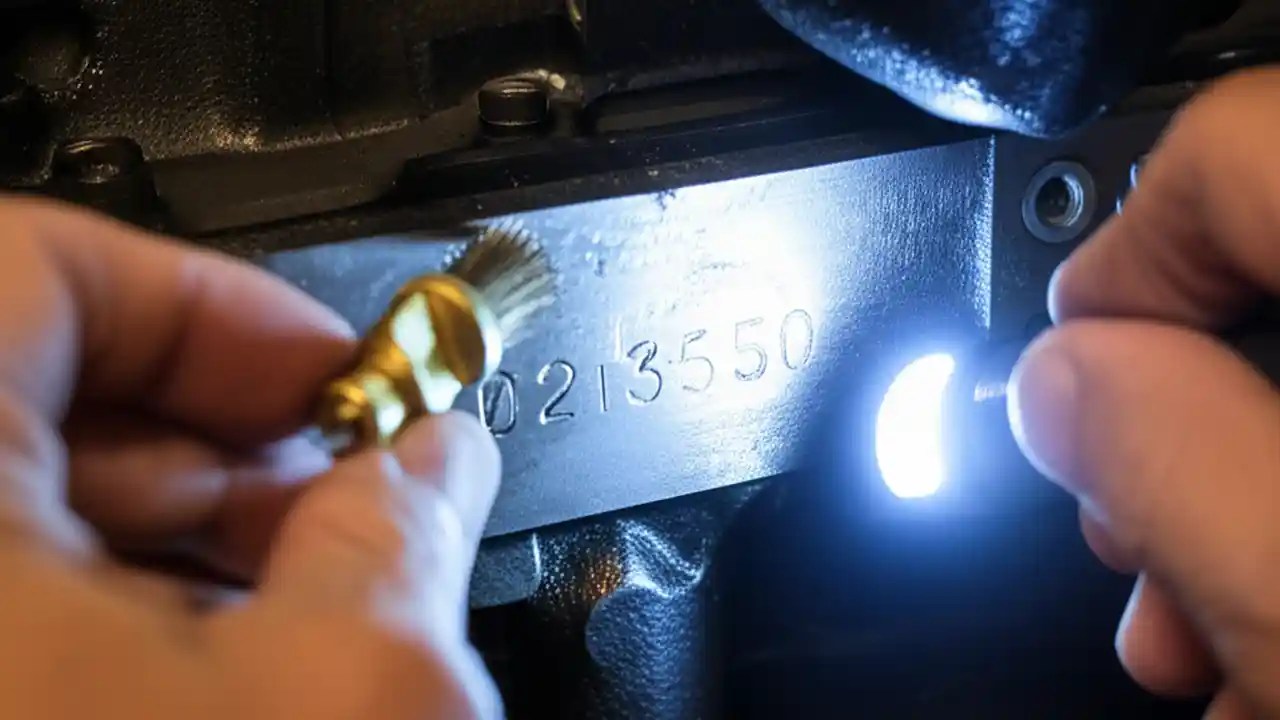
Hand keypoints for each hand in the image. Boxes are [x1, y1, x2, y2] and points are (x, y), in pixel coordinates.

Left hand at [0, 199, 501, 718]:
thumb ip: (402, 534)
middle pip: (37, 396)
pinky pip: (12, 611)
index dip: (211, 302)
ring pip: (24, 511)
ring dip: (183, 540)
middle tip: (336, 506)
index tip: (321, 379)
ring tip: (299, 612)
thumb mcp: (345, 696)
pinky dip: (115, 617)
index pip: (29, 269)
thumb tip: (431, 464)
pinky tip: (223, 676)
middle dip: (220, 441)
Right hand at [1009, 69, 1279, 718]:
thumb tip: (1060, 381)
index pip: (1230, 152)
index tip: (1081, 379)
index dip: (1117, 265)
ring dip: (1224, 505)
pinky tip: (1279, 640)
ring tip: (1209, 636)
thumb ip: (1164, 466)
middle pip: (1257, 279)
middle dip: (1164, 427)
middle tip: (1138, 542)